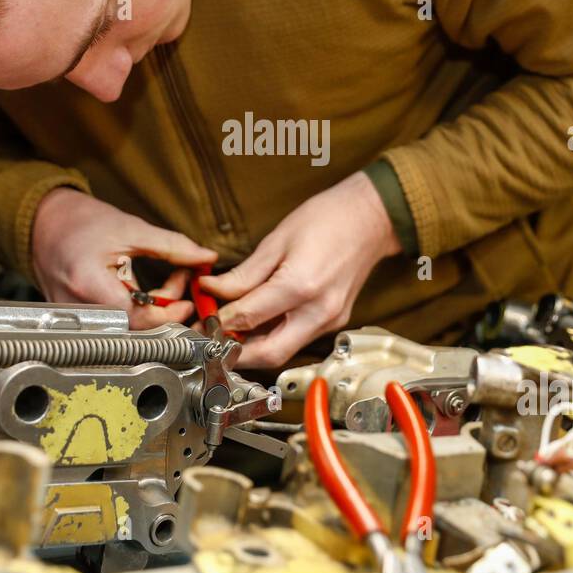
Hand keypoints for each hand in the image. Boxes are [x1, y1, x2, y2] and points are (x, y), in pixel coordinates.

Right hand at [31, 188, 215, 328]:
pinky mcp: (77, 318)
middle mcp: (77, 306)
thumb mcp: (132, 229)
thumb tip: (206, 258)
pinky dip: (135, 311)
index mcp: (88, 283)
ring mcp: (74, 316)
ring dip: (151, 311)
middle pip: (132, 327)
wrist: (45, 221)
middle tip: (180, 286)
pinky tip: (143, 292)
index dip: (167, 313)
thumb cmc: (80, 222)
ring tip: (163, 286)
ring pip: (125, 328)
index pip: (136, 317)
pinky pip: (114, 324)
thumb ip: (172, 246)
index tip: (187, 302)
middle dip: (163, 310)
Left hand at [200, 172, 401, 368]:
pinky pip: (298, 339)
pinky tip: (257, 325)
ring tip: (229, 333)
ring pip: (284, 351)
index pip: (248, 317)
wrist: (370, 217)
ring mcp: (330, 320)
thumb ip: (243, 274)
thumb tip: (213, 291)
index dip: (218, 321)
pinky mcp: (335, 321)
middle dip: (235, 355)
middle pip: (269, 353)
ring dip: (254, 349)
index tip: (201, 319)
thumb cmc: (326, 219)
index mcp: (300, 286)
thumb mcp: (276, 241)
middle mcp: (319, 311)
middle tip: (211, 343)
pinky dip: (273, 337)